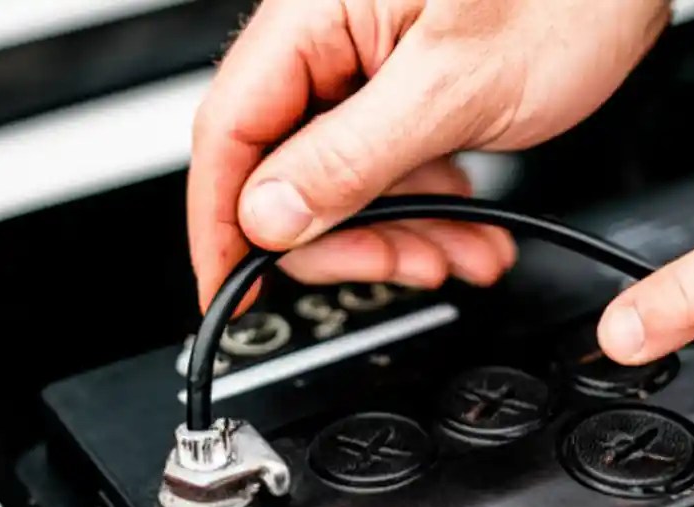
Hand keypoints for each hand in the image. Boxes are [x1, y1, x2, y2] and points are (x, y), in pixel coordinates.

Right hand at [188, 0, 670, 311]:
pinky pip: (391, 168)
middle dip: (344, 238)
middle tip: (404, 268)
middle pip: (285, 169)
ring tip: (462, 254)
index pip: (230, 132)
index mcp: (316, 16)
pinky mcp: (410, 92)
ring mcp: (371, 68)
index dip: (222, 223)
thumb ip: (351, 155)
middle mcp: (331, 40)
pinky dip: (429, 210)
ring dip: (402, 234)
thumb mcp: (454, 89)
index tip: (233, 292)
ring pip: (344, 182)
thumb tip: (268, 216)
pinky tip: (470, 230)